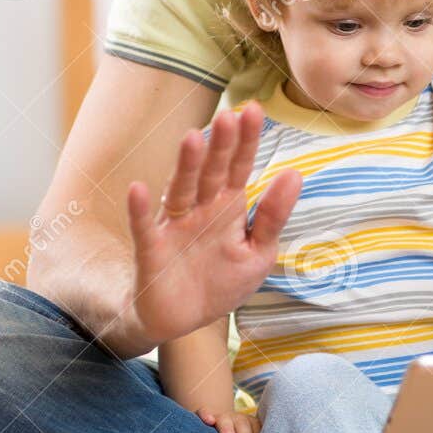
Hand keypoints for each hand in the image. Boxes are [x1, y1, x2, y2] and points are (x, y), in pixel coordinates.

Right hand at [124, 101, 301, 344]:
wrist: (183, 322)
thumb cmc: (221, 281)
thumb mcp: (258, 251)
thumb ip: (274, 215)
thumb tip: (295, 172)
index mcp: (228, 207)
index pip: (239, 167)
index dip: (247, 141)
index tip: (255, 110)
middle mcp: (200, 209)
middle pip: (211, 172)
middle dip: (220, 146)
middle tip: (230, 116)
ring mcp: (174, 227)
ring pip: (180, 190)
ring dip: (185, 166)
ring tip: (193, 138)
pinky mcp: (152, 251)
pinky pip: (144, 228)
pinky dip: (140, 211)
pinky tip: (138, 189)